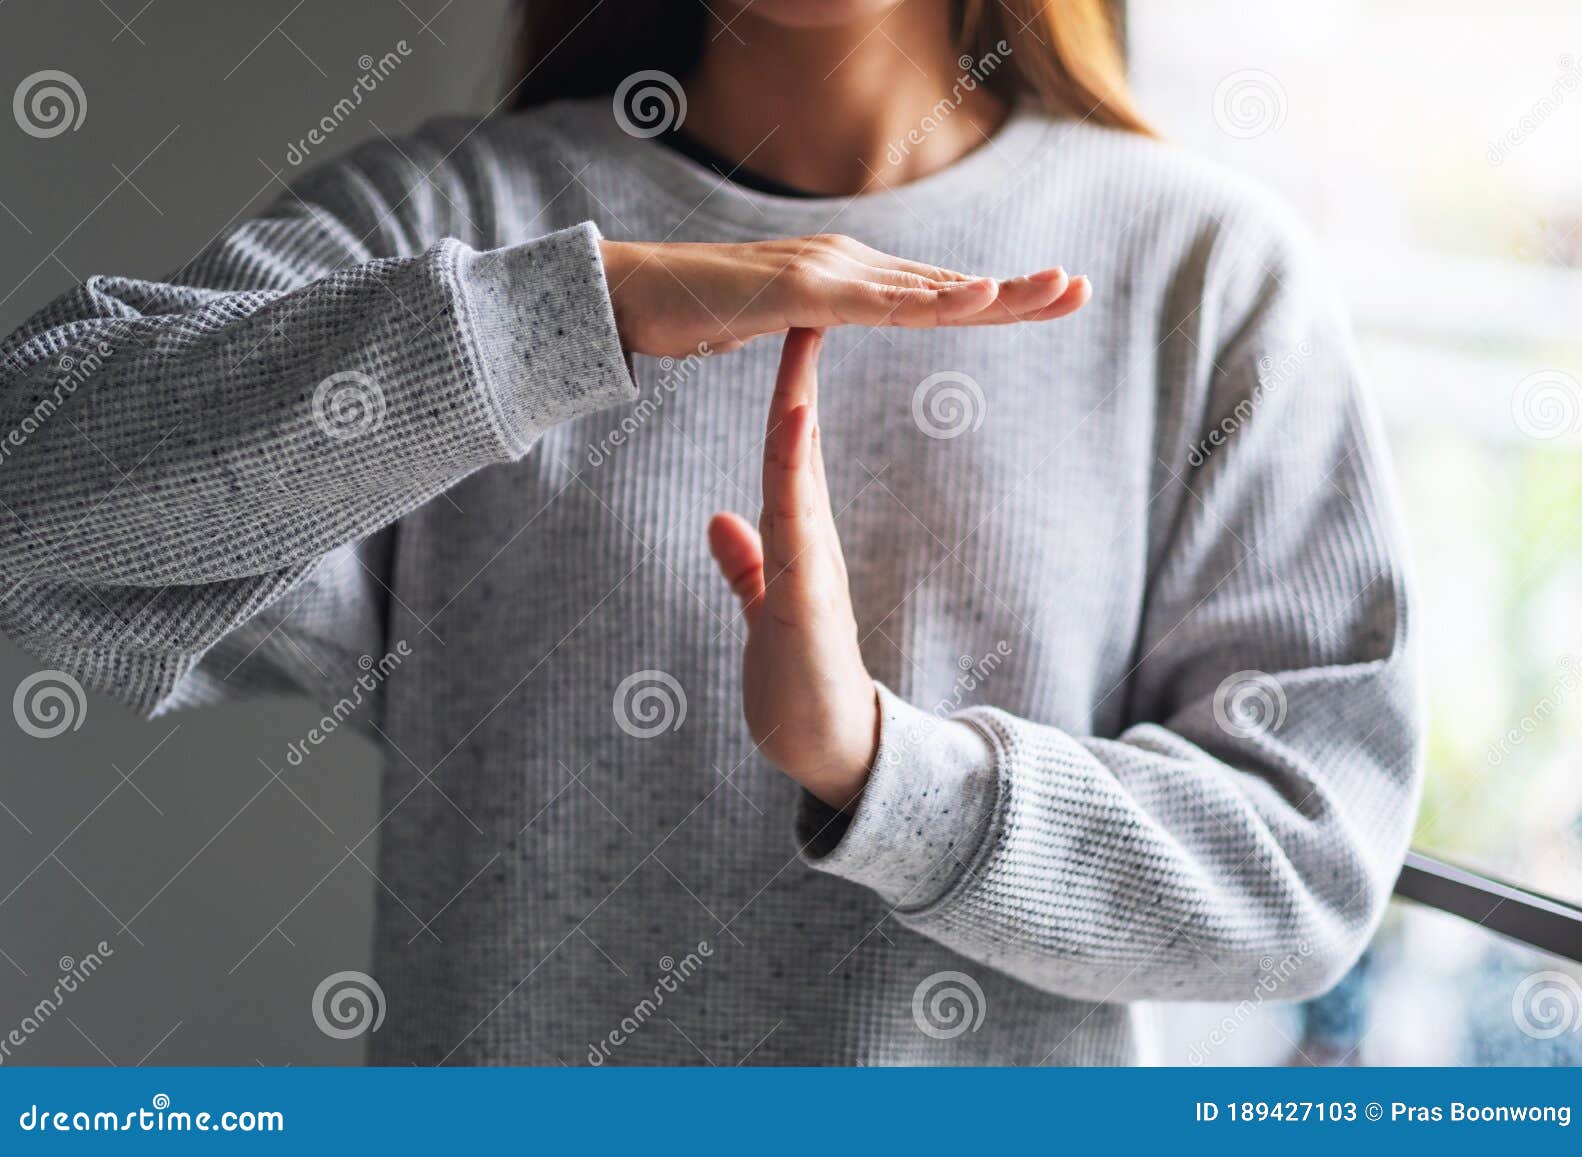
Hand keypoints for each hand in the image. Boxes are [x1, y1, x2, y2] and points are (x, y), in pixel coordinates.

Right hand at [601, 233, 1089, 357]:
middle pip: (945, 285)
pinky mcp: (799, 288)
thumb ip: (807, 320)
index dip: (993, 299)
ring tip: (1053, 290)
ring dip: (993, 292)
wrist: (628, 296)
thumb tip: (822, 321)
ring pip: (926, 288)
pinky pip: (878, 302)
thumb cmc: (694, 312)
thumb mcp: (771, 322)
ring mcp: (826, 270)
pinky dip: (932, 301)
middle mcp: (847, 263)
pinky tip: (977, 300)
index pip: (934, 293)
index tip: (1048, 302)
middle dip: (1016, 290)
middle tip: (1079, 289)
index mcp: (846, 277)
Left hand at [707, 328, 875, 810]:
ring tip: (802, 338)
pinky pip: (798, 522)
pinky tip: (792, 428)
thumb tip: (722, 524)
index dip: (786, 385)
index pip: (788, 447)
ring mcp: (814, 563)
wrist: (831, 748)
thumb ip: (747, 567)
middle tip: (808, 295)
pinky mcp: (809, 596)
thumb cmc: (798, 683)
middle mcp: (813, 537)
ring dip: (798, 405)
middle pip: (798, 440)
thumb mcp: (764, 610)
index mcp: (800, 537)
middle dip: (800, 368)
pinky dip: (792, 473)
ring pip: (800, 470)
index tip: (787, 324)